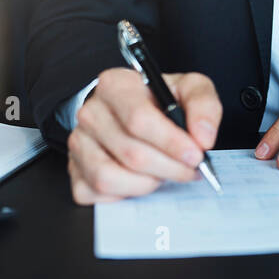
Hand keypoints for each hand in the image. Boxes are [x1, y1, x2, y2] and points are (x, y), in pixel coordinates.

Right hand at [67, 67, 220, 204]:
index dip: (171, 142)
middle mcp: (90, 112)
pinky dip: (125, 194)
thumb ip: (203, 105)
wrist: (134, 112)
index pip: (139, 119)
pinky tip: (141, 180)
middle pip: (131, 153)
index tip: (195, 154)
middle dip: (169, 168)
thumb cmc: (160, 101)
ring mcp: (79, 143)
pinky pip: (98, 194)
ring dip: (147, 183)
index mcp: (115, 85)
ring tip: (164, 173)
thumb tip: (202, 136)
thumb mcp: (189, 89)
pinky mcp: (75, 170)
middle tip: (190, 169)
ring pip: (110, 177)